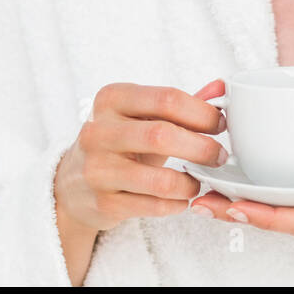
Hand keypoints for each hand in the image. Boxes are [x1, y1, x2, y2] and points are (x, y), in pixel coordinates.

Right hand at [53, 80, 226, 283]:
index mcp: (112, 99)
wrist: (72, 184)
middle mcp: (98, 131)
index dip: (202, 113)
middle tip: (219, 156)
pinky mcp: (103, 202)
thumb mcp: (142, 116)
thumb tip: (221, 87)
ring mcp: (97, 169)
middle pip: (163, 135)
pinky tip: (181, 198)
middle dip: (201, 147)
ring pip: (159, 179)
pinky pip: (152, 206)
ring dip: (189, 182)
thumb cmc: (119, 143)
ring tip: (199, 181)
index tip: (220, 125)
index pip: (167, 99)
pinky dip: (176, 203)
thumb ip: (181, 104)